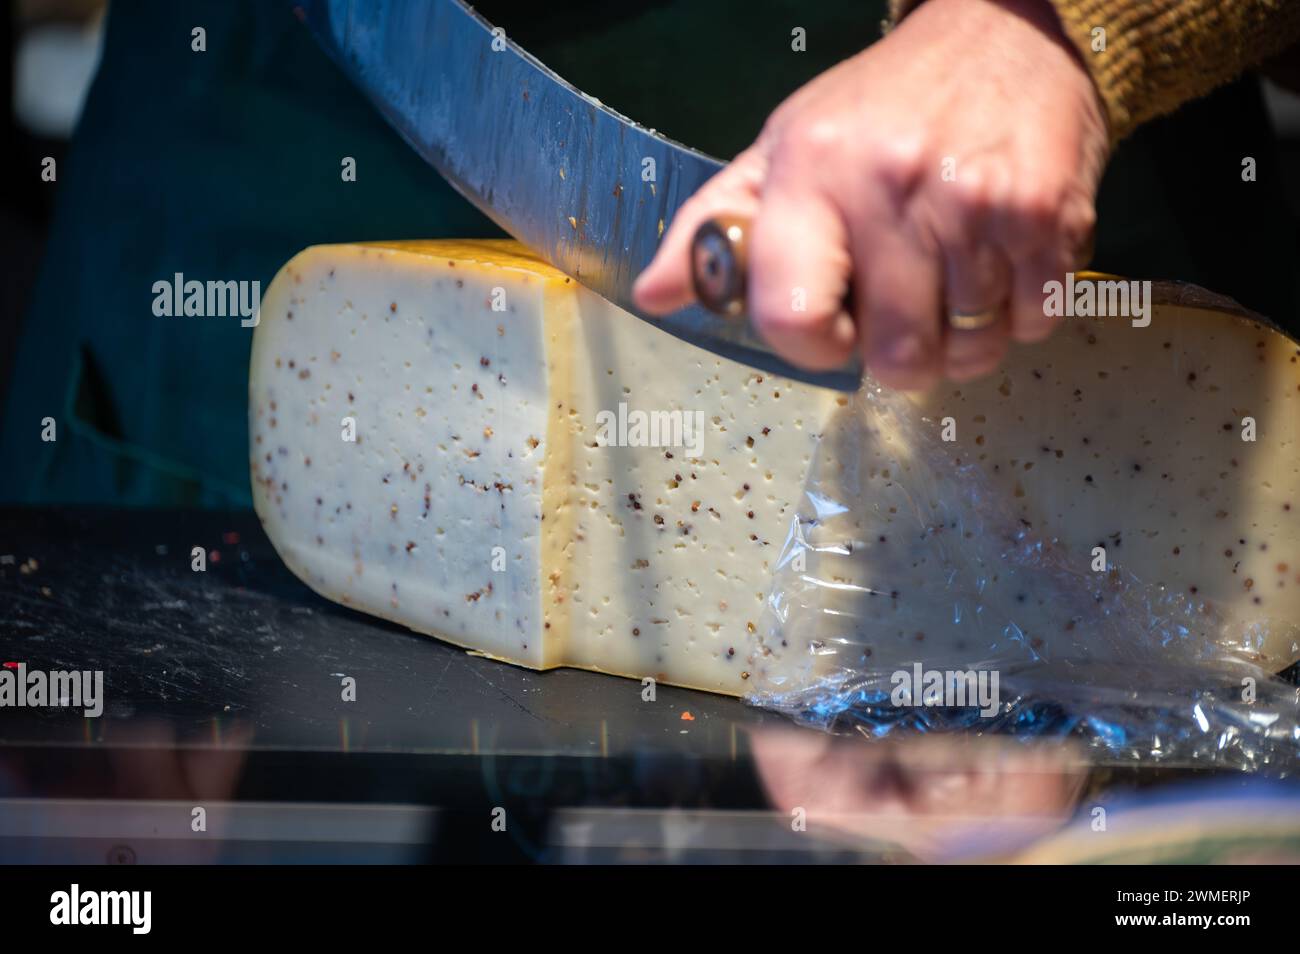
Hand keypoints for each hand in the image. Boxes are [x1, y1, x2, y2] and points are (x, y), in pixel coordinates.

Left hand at [633, 0, 1108, 389]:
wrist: (1003, 32)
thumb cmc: (879, 108)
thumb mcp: (781, 152)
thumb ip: (714, 228)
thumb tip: (655, 296)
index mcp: (811, 175)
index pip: (793, 317)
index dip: (812, 348)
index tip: (831, 331)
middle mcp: (892, 187)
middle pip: (897, 356)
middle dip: (899, 356)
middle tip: (903, 311)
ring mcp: (976, 203)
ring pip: (971, 350)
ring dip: (963, 338)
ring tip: (953, 284)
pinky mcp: (1048, 214)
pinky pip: (1033, 324)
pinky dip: (1019, 316)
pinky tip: (999, 267)